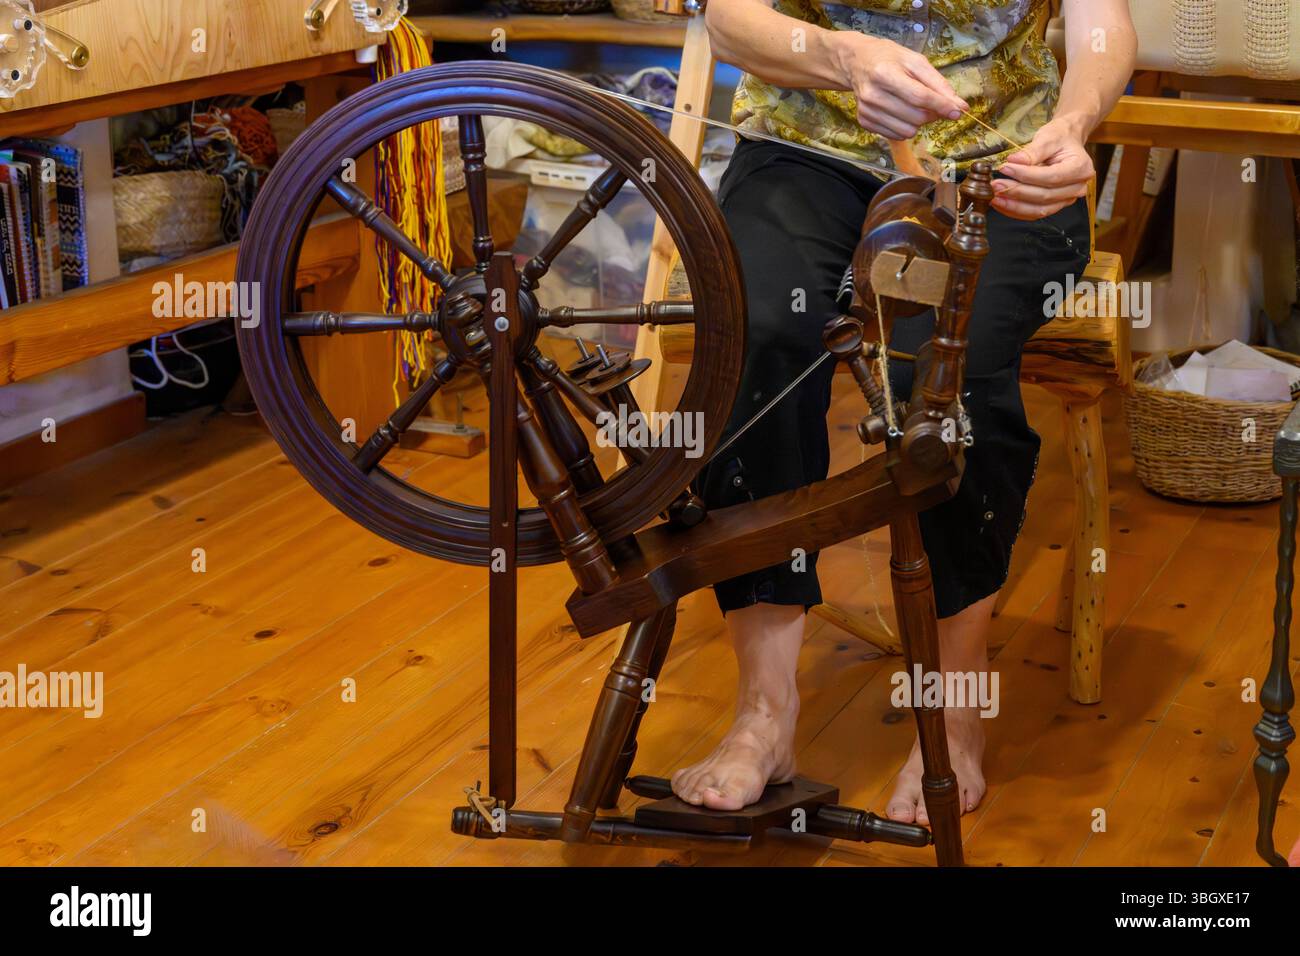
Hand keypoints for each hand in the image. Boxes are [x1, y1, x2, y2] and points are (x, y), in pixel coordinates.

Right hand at [830, 32, 967, 140]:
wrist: (858, 62)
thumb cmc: (890, 59)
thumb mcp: (916, 62)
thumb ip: (938, 84)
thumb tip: (959, 107)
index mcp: (885, 74)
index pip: (920, 97)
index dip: (942, 106)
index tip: (958, 111)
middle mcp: (873, 95)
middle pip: (916, 117)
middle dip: (931, 114)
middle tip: (932, 104)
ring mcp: (867, 111)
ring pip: (907, 131)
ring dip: (918, 123)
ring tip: (914, 107)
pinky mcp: (864, 122)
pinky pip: (895, 136)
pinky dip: (904, 127)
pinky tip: (900, 112)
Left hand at [992, 117, 1093, 219]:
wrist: (1066, 141)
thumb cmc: (1059, 138)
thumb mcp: (1048, 137)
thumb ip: (1032, 151)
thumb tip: (1013, 161)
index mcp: (1081, 168)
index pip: (1050, 177)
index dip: (1026, 175)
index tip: (1005, 168)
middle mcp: (1077, 187)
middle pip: (1044, 196)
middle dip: (1017, 192)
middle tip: (995, 185)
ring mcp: (1067, 199)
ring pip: (1039, 209)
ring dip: (1014, 206)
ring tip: (994, 197)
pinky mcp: (1055, 205)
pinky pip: (1034, 213)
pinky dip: (1016, 210)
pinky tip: (1001, 203)